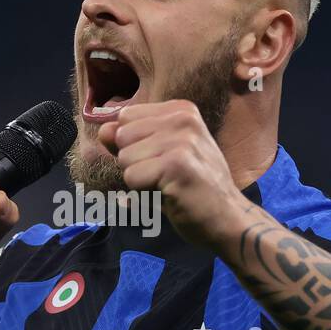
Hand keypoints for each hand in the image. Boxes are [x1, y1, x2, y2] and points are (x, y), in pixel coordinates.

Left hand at [97, 100, 242, 249]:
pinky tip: (170, 195)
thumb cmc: (192, 189)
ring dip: (140, 180)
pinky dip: (143, 195)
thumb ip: (129, 141)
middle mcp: (183, 118)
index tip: (162, 160)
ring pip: (125, 158)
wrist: (227, 219)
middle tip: (165, 177)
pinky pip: (132, 178)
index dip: (133, 145)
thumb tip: (103, 130)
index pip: (125, 117)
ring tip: (168, 186)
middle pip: (121, 136)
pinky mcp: (177, 164)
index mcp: (181, 110)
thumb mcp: (160, 156)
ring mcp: (182, 140)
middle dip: (134, 163)